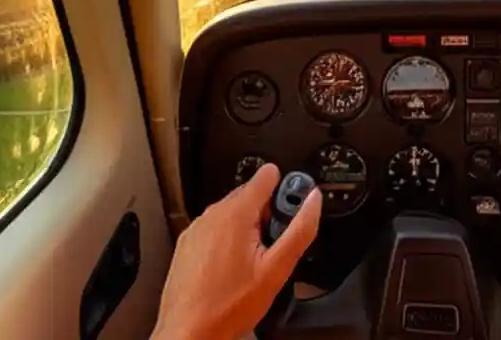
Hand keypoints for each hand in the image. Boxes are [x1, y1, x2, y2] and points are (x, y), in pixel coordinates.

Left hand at [153, 164, 321, 339]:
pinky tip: (232, 270)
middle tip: (273, 245)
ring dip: (246, 229)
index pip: (264, 176)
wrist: (189, 333)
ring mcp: (196, 230)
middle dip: (266, 214)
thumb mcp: (277, 269)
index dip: (283, 185)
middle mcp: (211, 216)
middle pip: (248, 196)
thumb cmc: (228, 306)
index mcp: (235, 214)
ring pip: (230, 215)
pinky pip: (214, 231)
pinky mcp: (187, 245)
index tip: (293, 201)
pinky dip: (227, 242)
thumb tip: (313, 201)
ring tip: (253, 263)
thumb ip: (299, 230)